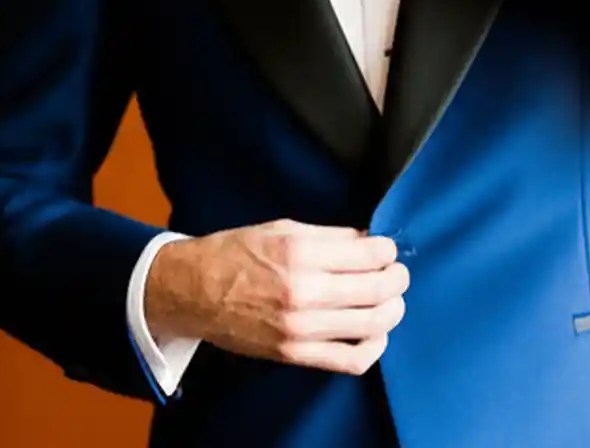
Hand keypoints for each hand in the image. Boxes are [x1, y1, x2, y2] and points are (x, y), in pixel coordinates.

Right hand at [145, 219, 407, 374]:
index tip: (386, 249)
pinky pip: (352, 360)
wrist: (192, 291)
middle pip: (378, 289)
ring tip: (390, 300)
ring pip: (373, 324)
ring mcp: (300, 327)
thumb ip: (330, 236)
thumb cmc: (235, 254)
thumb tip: (370, 242)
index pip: (370, 253)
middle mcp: (303, 291)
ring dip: (393, 310)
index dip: (388, 250)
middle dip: (397, 278)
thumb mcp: (282, 229)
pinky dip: (375, 348)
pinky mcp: (295, 354)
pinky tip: (376, 334)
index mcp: (299, 253)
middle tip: (397, 273)